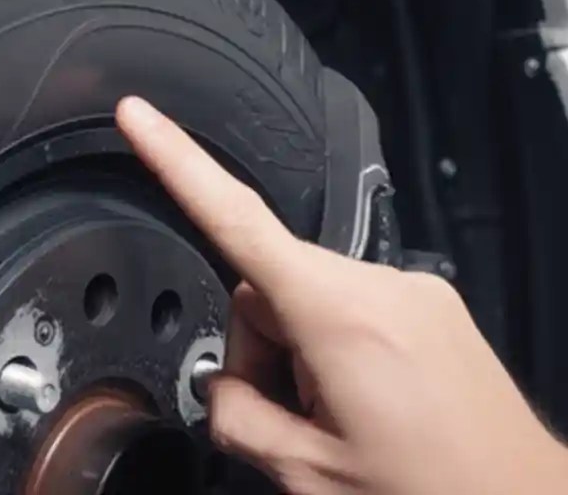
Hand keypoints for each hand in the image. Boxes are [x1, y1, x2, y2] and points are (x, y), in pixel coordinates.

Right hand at [116, 96, 567, 494]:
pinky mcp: (435, 309)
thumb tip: (217, 390)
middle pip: (266, 284)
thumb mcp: (307, 473)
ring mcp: (416, 294)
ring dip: (300, 355)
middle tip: (290, 417)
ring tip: (337, 420)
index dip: (177, 162)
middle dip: (259, 348)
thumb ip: (237, 417)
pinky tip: (366, 406)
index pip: (235, 219)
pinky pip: (353, 307)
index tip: (140, 117)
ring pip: (307, 298)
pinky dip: (338, 351)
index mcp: (341, 319)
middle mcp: (383, 288)